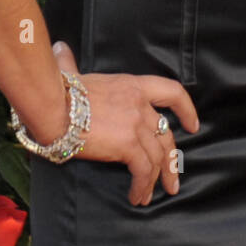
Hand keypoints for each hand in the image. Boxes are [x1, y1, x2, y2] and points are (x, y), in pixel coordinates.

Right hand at [52, 42, 198, 205]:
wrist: (53, 107)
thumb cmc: (58, 91)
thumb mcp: (75, 75)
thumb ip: (72, 66)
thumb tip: (61, 49)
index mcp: (133, 85)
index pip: (172, 92)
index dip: (186, 109)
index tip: (192, 126)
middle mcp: (140, 104)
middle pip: (165, 134)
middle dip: (170, 161)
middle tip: (172, 181)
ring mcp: (136, 124)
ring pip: (156, 156)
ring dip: (155, 180)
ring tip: (148, 196)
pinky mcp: (128, 144)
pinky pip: (143, 170)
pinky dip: (142, 185)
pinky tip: (136, 196)